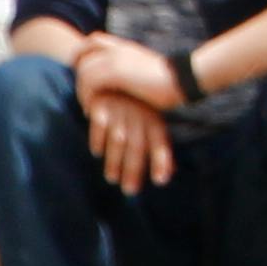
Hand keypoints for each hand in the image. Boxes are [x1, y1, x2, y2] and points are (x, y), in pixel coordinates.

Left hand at [75, 33, 189, 113]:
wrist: (183, 79)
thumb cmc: (172, 81)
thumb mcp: (148, 71)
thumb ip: (133, 71)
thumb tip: (128, 82)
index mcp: (126, 46)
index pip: (94, 39)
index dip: (82, 53)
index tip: (80, 71)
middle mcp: (119, 49)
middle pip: (83, 53)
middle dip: (78, 74)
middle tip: (83, 95)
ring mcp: (117, 59)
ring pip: (84, 70)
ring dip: (82, 90)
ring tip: (88, 108)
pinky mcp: (116, 73)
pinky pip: (90, 82)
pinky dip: (87, 97)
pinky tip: (93, 110)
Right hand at [81, 71, 174, 192]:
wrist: (115, 74)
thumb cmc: (137, 106)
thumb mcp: (151, 121)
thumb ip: (159, 146)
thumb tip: (169, 173)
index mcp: (153, 119)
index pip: (159, 142)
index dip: (161, 160)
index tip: (161, 181)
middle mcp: (137, 115)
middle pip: (136, 146)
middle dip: (134, 169)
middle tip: (130, 191)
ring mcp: (119, 110)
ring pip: (118, 139)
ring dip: (114, 160)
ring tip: (112, 179)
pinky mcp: (101, 104)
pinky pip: (99, 125)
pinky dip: (98, 139)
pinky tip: (97, 152)